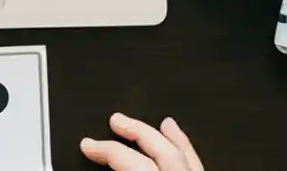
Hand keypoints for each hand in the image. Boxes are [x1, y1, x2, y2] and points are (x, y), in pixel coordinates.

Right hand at [81, 113, 203, 170]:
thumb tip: (101, 166)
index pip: (126, 159)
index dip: (104, 149)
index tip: (88, 145)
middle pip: (159, 149)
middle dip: (136, 131)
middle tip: (116, 120)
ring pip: (185, 155)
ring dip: (171, 137)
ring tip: (162, 122)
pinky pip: (198, 166)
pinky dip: (187, 151)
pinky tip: (182, 146)